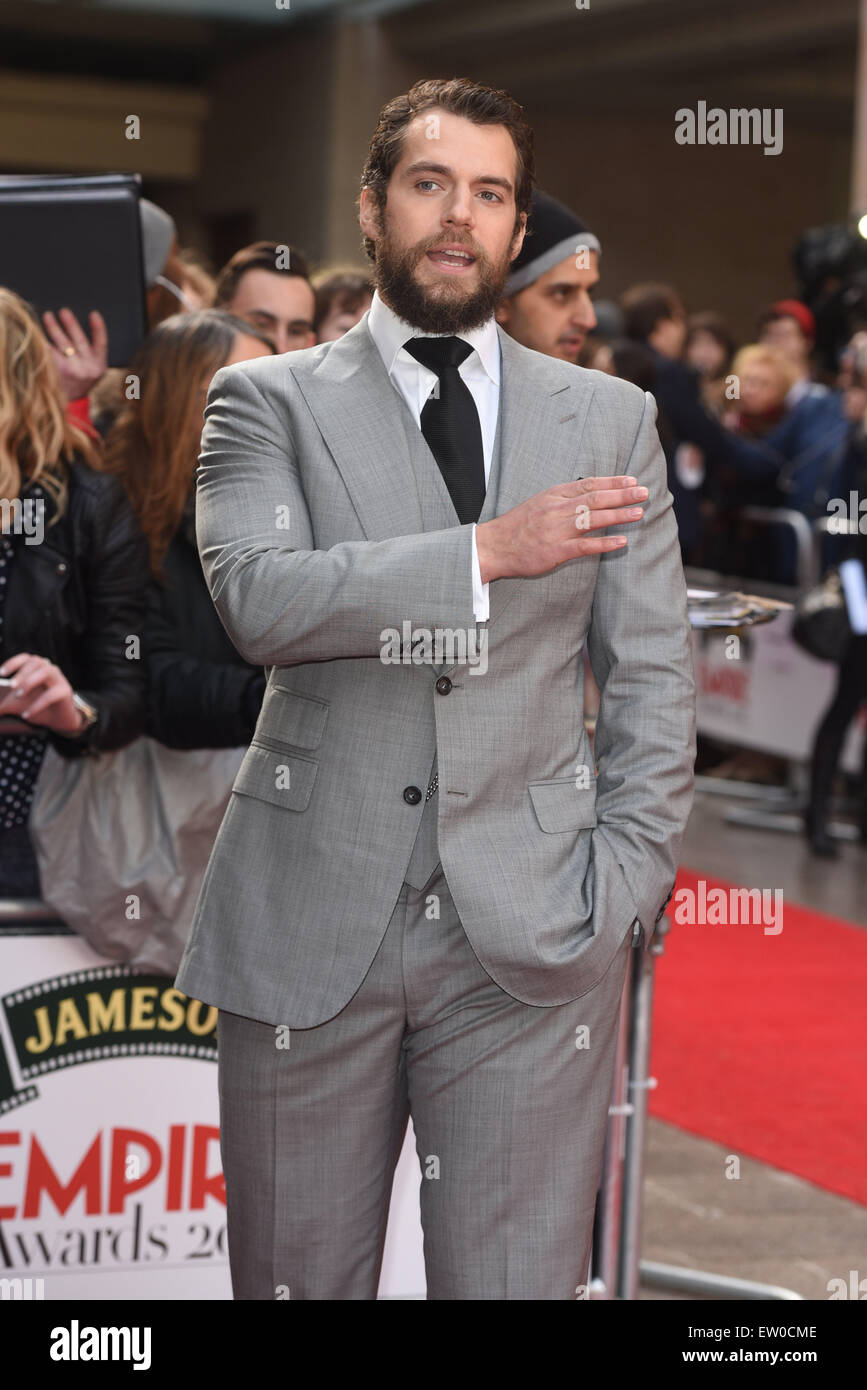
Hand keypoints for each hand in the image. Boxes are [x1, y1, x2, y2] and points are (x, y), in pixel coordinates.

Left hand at [0, 654, 85, 735]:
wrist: (58, 721)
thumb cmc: (37, 707)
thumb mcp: (18, 704)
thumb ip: (5, 703)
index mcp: (37, 668)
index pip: (26, 658)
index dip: (13, 663)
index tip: (1, 673)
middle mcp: (49, 669)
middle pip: (36, 662)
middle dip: (22, 673)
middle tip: (11, 686)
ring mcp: (59, 679)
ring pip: (47, 672)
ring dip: (30, 682)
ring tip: (18, 695)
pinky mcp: (65, 692)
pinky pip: (52, 695)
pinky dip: (37, 704)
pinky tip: (27, 715)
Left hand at [42, 307, 108, 400]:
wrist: (69, 406)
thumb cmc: (78, 384)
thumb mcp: (91, 372)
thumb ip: (88, 355)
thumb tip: (72, 327)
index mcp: (99, 367)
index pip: (101, 344)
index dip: (99, 328)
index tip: (93, 314)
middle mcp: (88, 369)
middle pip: (79, 340)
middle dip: (71, 324)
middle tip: (63, 311)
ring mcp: (73, 371)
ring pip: (63, 344)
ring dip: (54, 328)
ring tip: (48, 317)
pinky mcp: (58, 373)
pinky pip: (49, 353)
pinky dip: (43, 343)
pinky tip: (37, 334)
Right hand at [475, 475, 646, 582]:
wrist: (493, 546)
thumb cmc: (518, 526)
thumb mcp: (540, 503)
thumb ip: (563, 499)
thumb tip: (590, 493)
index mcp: (554, 495)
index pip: (588, 484)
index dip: (612, 482)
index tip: (631, 480)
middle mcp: (557, 509)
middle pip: (595, 498)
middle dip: (622, 494)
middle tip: (643, 492)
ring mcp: (556, 530)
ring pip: (593, 519)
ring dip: (618, 515)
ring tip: (638, 513)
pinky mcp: (555, 550)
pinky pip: (584, 546)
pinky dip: (604, 543)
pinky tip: (621, 542)